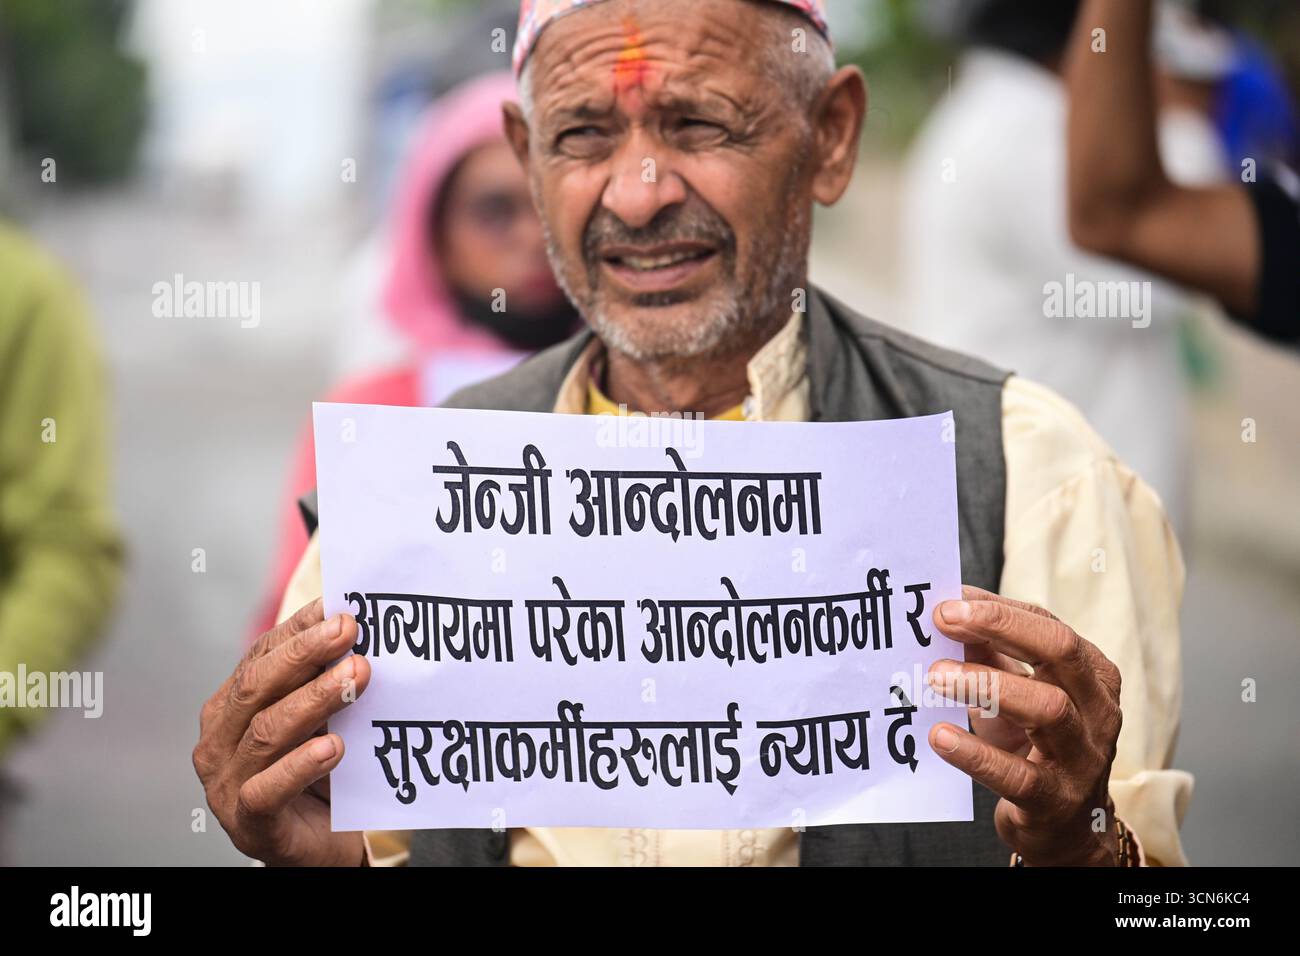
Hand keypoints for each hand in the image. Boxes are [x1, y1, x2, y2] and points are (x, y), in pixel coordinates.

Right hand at [193, 599, 371, 865]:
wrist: (323, 845)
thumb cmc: (321, 773)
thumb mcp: (322, 718)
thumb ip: (327, 679)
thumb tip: (356, 625)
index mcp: (230, 706)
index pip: (261, 656)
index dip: (297, 629)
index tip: (338, 605)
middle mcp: (218, 740)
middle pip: (258, 686)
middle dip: (306, 653)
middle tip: (350, 629)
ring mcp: (227, 783)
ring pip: (267, 732)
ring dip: (316, 699)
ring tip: (358, 677)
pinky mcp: (248, 822)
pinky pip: (269, 789)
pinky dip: (301, 765)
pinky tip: (334, 747)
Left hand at [926, 586, 1123, 865]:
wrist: (1064, 828)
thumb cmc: (1034, 746)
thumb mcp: (1014, 693)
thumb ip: (988, 653)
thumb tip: (944, 611)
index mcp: (1091, 674)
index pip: (1048, 625)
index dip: (997, 609)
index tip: (948, 600)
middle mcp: (1097, 709)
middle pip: (1060, 652)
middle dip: (1001, 627)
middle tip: (944, 619)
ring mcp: (1082, 756)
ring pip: (1048, 709)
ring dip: (987, 685)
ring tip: (936, 676)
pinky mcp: (1056, 800)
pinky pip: (1018, 775)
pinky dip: (976, 753)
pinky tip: (940, 736)